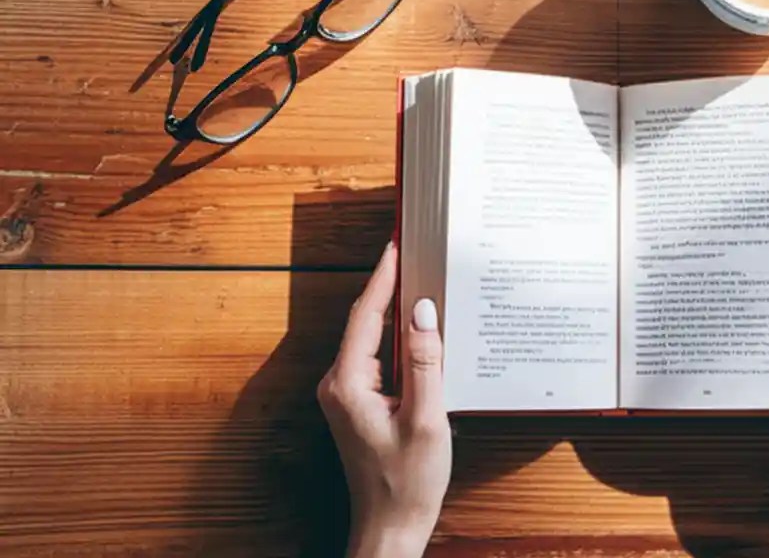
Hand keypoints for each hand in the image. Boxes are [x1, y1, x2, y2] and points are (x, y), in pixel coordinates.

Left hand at [318, 243, 452, 557]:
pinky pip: (379, 358)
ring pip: (374, 339)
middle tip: (416, 253)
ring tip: (424, 282)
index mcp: (348, 384)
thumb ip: (427, 362)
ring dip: (398, 313)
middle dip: (391, 287)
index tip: (398, 245)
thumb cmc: (407, 482)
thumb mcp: (427, 418)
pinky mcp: (360, 403)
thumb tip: (424, 312)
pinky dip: (401, 341)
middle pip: (367, 321)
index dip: (383, 277)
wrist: (391, 526)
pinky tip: (423, 332)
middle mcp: (339, 384)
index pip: (366, 315)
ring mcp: (347, 394)